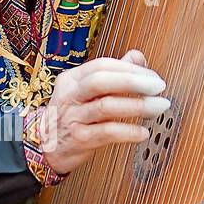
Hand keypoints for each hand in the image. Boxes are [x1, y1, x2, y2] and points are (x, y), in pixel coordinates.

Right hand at [38, 50, 168, 176]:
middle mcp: (71, 96)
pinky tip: (143, 133)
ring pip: (106, 106)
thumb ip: (112, 73)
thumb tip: (138, 57)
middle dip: (134, 82)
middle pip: (101, 81)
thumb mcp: (86, 91)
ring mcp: (74, 118)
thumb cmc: (71, 116)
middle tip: (159, 87)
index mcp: (72, 79)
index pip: (102, 65)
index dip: (130, 69)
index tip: (153, 77)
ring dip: (137, 106)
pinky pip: (107, 133)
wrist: (45, 147)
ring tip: (159, 108)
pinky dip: (128, 132)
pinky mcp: (79, 140)